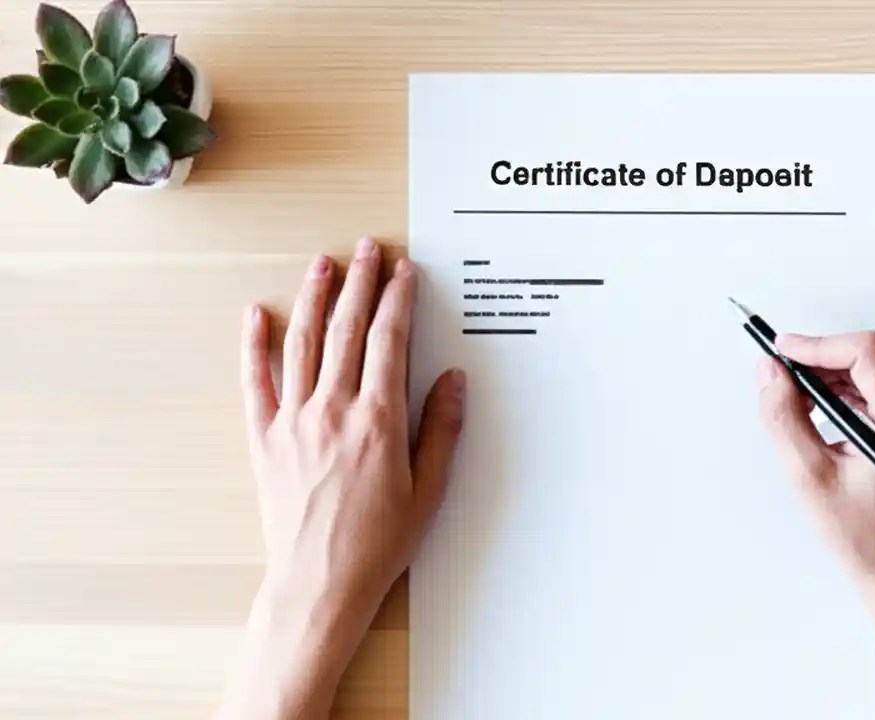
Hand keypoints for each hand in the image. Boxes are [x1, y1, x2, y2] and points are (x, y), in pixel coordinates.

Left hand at [221, 237, 465, 719]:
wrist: (320, 582)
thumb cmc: (377, 543)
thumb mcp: (428, 489)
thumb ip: (440, 429)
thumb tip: (451, 380)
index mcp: (378, 421)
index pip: (388, 342)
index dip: (397, 300)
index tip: (404, 273)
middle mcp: (332, 411)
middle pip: (346, 330)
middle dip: (360, 283)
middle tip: (369, 250)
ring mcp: (293, 422)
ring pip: (302, 343)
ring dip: (313, 298)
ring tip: (323, 264)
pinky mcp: (264, 439)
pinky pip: (255, 382)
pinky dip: (255, 345)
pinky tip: (256, 316)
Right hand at [756, 331, 874, 585]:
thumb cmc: (864, 538)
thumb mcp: (810, 477)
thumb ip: (785, 418)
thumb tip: (770, 372)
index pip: (865, 352)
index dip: (818, 345)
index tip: (780, 352)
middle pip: (871, 357)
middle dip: (822, 360)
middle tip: (782, 378)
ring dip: (833, 377)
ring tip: (797, 401)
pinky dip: (848, 395)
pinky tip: (821, 417)